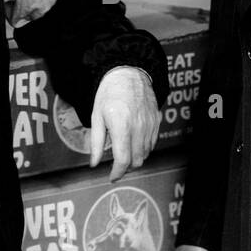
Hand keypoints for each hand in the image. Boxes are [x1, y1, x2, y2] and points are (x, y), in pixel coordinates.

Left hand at [89, 66, 160, 181]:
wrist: (129, 74)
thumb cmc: (110, 93)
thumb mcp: (96, 117)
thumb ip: (97, 143)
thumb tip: (94, 163)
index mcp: (121, 126)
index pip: (123, 160)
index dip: (117, 173)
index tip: (112, 177)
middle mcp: (138, 128)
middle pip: (137, 161)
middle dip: (126, 169)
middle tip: (117, 167)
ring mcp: (150, 125)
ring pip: (146, 154)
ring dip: (135, 160)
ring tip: (125, 155)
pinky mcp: (156, 122)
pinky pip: (152, 144)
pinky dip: (144, 150)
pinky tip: (134, 145)